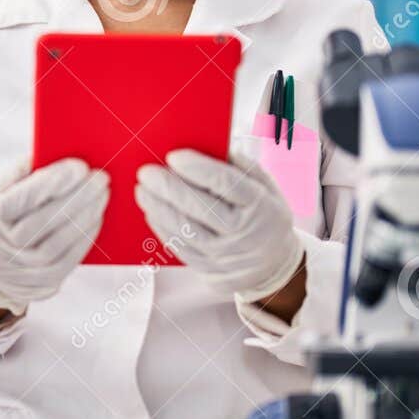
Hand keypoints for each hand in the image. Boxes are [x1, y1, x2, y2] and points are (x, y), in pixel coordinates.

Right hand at [0, 158, 109, 314]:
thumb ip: (14, 177)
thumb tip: (45, 156)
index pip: (22, 198)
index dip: (53, 182)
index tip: (79, 166)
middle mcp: (2, 250)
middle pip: (46, 219)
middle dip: (78, 196)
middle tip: (99, 177)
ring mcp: (23, 271)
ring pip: (61, 241)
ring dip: (87, 214)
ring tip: (102, 194)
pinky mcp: (43, 284)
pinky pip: (71, 259)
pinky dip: (86, 236)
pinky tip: (95, 218)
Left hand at [134, 148, 304, 301]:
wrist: (275, 263)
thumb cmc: (264, 214)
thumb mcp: (266, 187)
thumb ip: (241, 167)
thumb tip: (210, 147)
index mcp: (261, 206)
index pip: (226, 184)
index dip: (197, 169)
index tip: (173, 156)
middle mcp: (243, 233)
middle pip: (199, 208)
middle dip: (168, 188)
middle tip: (146, 172)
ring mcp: (226, 255)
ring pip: (184, 230)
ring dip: (158, 208)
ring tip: (142, 190)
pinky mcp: (210, 271)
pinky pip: (180, 248)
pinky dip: (162, 228)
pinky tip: (152, 212)